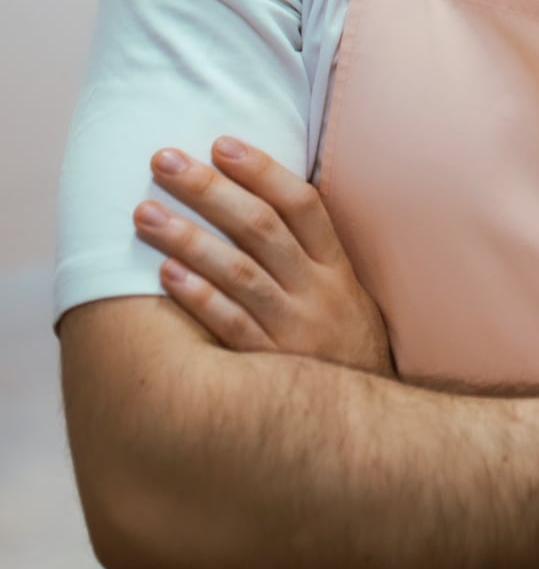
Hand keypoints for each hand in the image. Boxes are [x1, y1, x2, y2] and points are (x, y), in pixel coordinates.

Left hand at [133, 139, 393, 378]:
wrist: (363, 426)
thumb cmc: (341, 344)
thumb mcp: (344, 292)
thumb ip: (309, 249)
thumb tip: (258, 192)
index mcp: (336, 267)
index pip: (302, 204)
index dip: (262, 170)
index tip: (221, 143)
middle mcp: (317, 293)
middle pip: (262, 229)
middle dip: (209, 190)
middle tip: (164, 160)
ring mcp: (294, 330)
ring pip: (239, 273)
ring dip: (189, 237)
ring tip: (145, 212)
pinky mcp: (270, 369)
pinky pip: (230, 326)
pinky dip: (199, 297)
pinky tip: (166, 273)